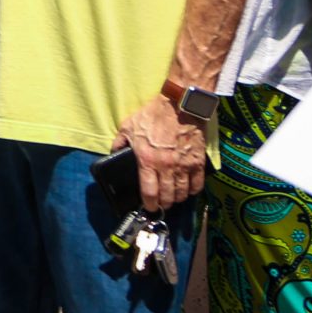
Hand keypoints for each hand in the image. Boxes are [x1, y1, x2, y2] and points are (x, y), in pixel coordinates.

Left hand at [118, 94, 206, 209]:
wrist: (179, 105)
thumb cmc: (153, 115)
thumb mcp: (128, 126)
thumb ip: (119, 142)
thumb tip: (113, 154)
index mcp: (147, 160)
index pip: (149, 191)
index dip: (149, 203)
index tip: (148, 207)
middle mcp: (166, 166)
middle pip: (167, 196)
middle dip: (163, 204)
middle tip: (161, 205)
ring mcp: (184, 165)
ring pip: (182, 193)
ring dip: (178, 199)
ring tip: (174, 199)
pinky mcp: (198, 162)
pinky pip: (198, 184)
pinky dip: (193, 191)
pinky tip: (188, 191)